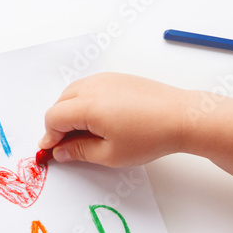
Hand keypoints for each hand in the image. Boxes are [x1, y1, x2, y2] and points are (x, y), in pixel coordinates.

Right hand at [39, 72, 191, 166]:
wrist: (182, 116)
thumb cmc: (150, 137)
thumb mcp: (110, 154)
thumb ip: (79, 152)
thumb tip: (60, 151)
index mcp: (87, 106)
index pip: (53, 117)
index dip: (50, 136)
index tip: (52, 150)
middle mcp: (93, 87)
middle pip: (60, 103)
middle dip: (58, 123)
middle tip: (67, 144)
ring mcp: (105, 79)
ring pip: (73, 93)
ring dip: (70, 111)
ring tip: (83, 132)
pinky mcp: (117, 77)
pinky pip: (89, 87)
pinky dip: (84, 101)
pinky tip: (98, 118)